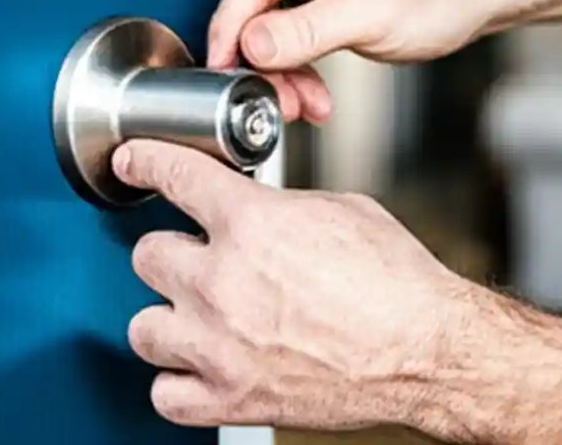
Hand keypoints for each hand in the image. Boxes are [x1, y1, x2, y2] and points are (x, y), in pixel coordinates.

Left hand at [115, 140, 478, 430]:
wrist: (426, 349)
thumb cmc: (397, 283)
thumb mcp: (341, 211)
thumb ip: (280, 208)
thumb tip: (256, 210)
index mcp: (252, 223)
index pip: (172, 175)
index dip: (145, 162)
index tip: (135, 163)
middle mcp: (223, 281)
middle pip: (147, 254)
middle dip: (174, 253)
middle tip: (201, 260)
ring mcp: (219, 344)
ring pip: (143, 327)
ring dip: (170, 319)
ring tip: (200, 318)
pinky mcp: (229, 398)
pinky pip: (164, 393)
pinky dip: (179, 381)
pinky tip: (203, 366)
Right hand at [207, 0, 514, 122]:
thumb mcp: (372, 12)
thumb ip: (306, 30)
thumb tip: (252, 45)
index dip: (230, 31)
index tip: (223, 72)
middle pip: (254, 8)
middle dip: (264, 62)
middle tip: (278, 100)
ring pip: (270, 29)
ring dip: (283, 73)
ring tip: (306, 104)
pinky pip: (290, 36)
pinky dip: (299, 69)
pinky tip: (314, 95)